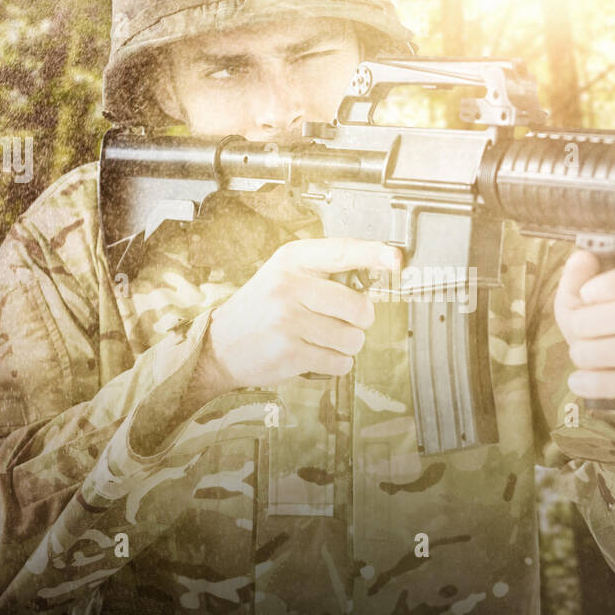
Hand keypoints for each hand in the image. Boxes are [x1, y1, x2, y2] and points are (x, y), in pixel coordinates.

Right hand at [203, 237, 399, 390]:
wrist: (218, 346)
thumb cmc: (260, 310)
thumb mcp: (284, 276)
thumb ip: (323, 272)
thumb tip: (376, 275)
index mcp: (292, 260)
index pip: (342, 251)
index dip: (374, 254)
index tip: (396, 259)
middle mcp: (290, 286)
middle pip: (359, 307)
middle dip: (358, 321)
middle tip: (338, 322)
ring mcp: (289, 320)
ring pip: (353, 339)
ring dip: (344, 345)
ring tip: (318, 339)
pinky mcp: (290, 352)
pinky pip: (339, 362)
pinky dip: (334, 364)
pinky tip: (312, 355)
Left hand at [553, 249, 614, 421]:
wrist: (607, 373)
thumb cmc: (593, 328)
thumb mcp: (576, 301)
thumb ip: (575, 278)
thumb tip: (583, 257)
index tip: (586, 294)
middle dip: (596, 321)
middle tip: (575, 329)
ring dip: (595, 352)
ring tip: (576, 354)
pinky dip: (600, 382)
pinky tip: (578, 380)